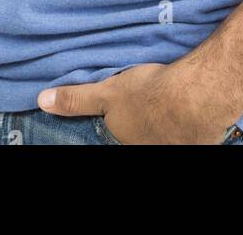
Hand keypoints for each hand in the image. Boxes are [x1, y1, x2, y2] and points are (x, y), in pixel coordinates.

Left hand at [37, 61, 236, 144]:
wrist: (197, 96)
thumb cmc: (149, 96)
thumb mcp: (106, 94)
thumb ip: (76, 100)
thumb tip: (41, 101)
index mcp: (127, 143)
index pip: (117, 138)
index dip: (121, 126)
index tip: (126, 113)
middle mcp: (150, 148)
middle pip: (140, 137)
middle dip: (141, 126)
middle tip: (145, 107)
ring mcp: (175, 146)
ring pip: (164, 135)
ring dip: (164, 122)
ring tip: (165, 103)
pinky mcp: (200, 139)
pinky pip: (188, 130)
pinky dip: (185, 118)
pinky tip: (186, 103)